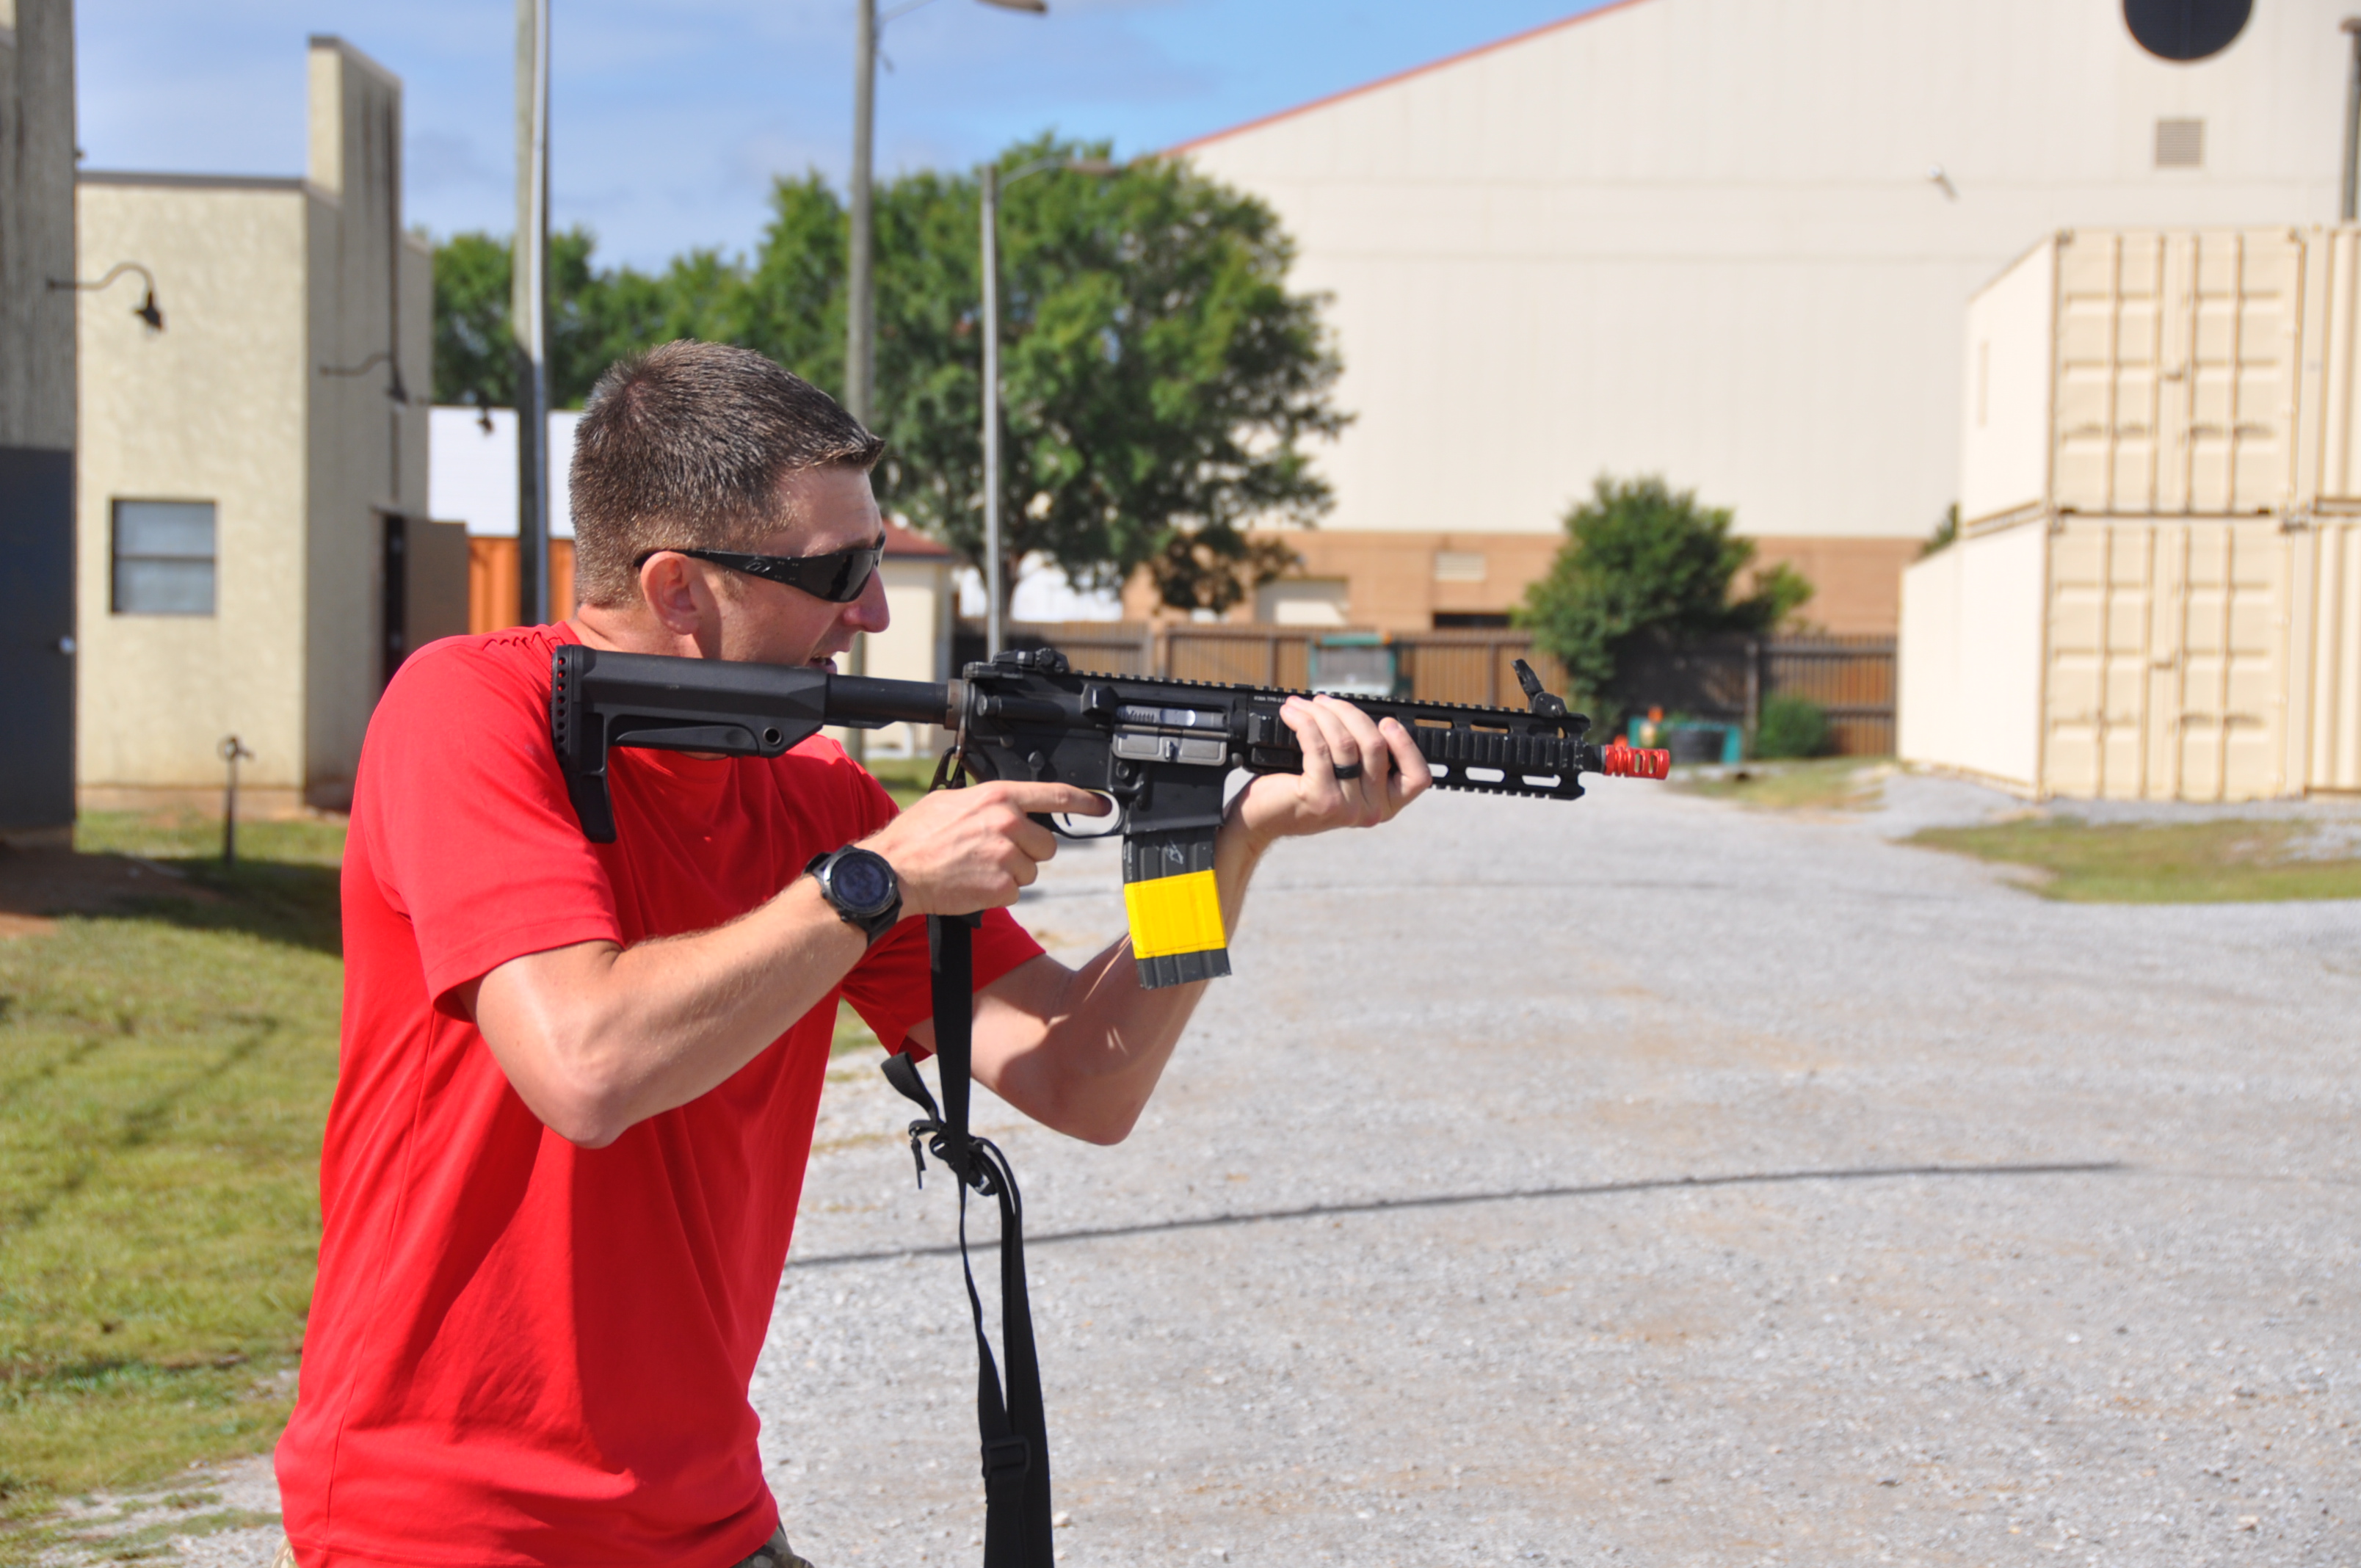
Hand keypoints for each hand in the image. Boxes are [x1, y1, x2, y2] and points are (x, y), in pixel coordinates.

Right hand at [862, 780, 1110, 917]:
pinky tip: (972, 883)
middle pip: (1046, 844)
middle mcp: (1008, 823)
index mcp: (998, 797)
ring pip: (1031, 870)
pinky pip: (1015, 891)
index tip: (1104, 807)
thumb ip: (989, 801)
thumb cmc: (917, 836)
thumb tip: (1012, 804)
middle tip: (993, 853)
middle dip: (1027, 851)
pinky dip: (998, 892)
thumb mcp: (953, 801)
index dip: (1086, 801)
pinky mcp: (1002, 887)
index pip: (1056, 794)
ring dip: (1011, 873)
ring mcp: (1006, 857)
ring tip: (976, 867)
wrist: (894, 872)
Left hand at [1231, 694, 1431, 850]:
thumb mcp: (1342, 776)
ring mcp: (1347, 807)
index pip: (1417, 778)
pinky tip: (1292, 714)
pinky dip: (1304, 722)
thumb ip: (1361, 755)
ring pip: (1346, 742)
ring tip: (1302, 705)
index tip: (1386, 722)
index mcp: (1385, 805)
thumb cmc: (1301, 790)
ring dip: (1322, 714)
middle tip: (1324, 701)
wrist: (1262, 818)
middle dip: (1348, 713)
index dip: (1406, 745)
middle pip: (1375, 745)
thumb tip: (1359, 713)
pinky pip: (1318, 746)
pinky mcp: (1321, 798)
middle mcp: (1371, 811)